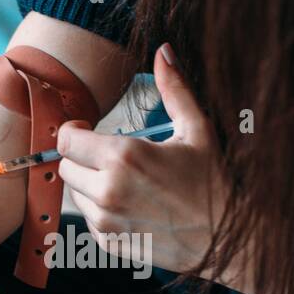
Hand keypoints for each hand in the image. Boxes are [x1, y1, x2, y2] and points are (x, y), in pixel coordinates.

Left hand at [57, 42, 227, 274]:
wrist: (227, 238)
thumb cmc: (214, 183)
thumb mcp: (197, 130)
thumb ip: (174, 89)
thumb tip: (164, 50)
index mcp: (124, 157)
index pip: (68, 139)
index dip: (75, 130)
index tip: (90, 130)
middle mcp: (108, 190)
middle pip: (66, 166)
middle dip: (82, 157)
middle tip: (110, 156)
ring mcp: (107, 221)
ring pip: (75, 194)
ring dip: (91, 184)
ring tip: (126, 181)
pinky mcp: (110, 244)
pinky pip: (89, 219)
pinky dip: (102, 210)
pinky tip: (132, 205)